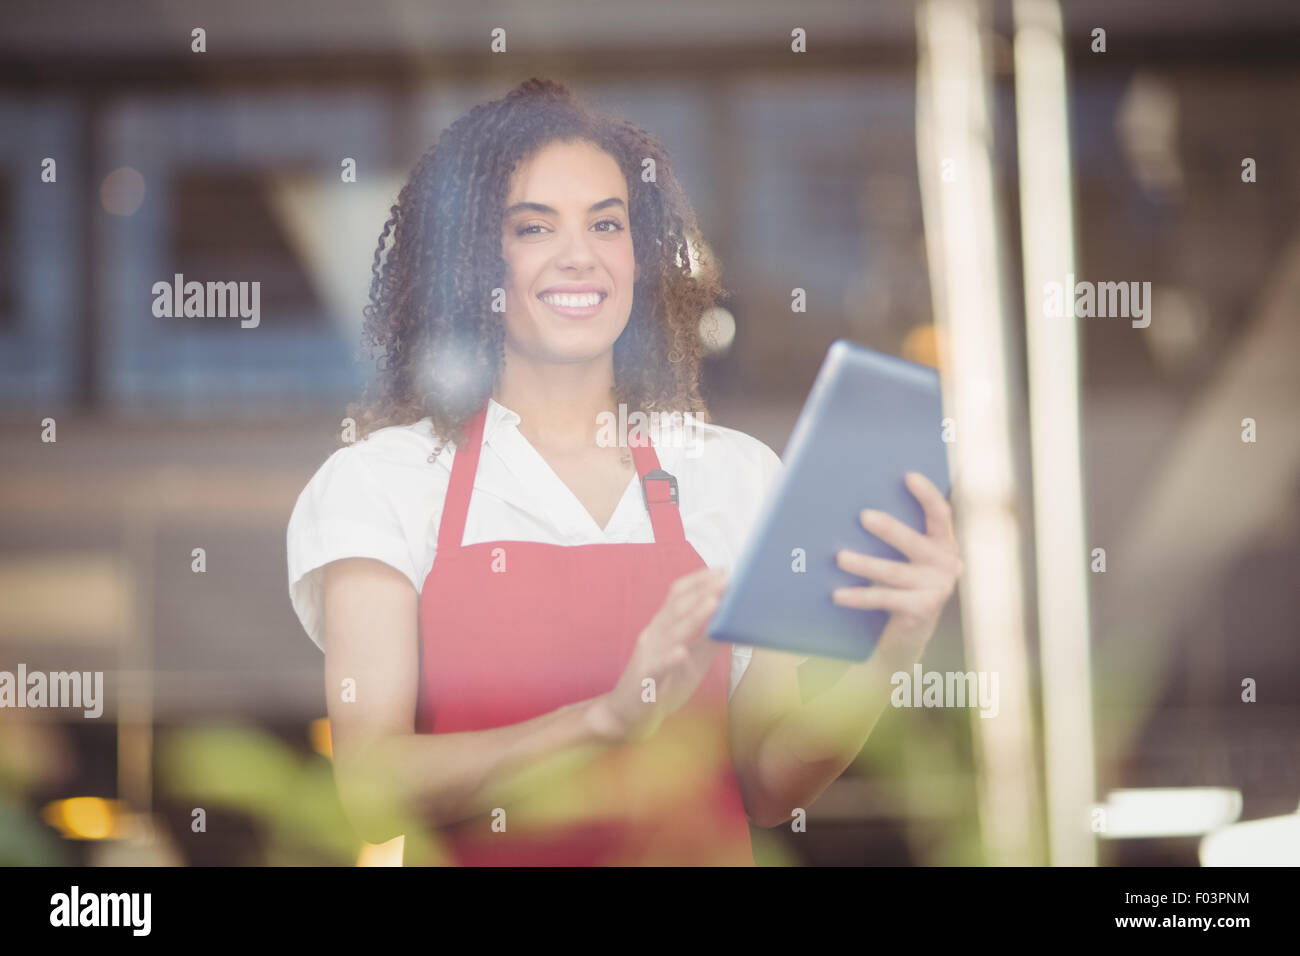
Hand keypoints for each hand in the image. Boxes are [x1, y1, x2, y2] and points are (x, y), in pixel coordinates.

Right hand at [590, 566, 727, 743]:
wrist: (629, 715)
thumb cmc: (665, 683)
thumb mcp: (693, 659)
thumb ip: (709, 639)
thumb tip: (734, 620)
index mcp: (663, 626)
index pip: (678, 595)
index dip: (699, 580)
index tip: (723, 569)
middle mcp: (654, 634)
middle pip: (677, 607)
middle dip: (703, 591)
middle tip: (726, 578)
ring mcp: (648, 655)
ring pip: (671, 632)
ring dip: (693, 616)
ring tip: (713, 602)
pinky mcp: (645, 679)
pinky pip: (658, 667)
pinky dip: (670, 658)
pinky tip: (682, 652)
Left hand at [831, 472, 962, 664]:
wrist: (911, 630)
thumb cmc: (901, 580)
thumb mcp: (905, 555)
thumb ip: (894, 535)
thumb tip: (854, 507)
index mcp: (943, 543)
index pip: (940, 514)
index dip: (927, 495)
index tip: (909, 476)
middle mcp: (946, 564)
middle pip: (913, 542)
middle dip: (889, 528)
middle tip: (863, 516)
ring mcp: (936, 589)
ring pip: (893, 572)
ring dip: (864, 564)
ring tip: (840, 557)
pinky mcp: (921, 610)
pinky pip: (883, 598)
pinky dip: (858, 596)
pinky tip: (837, 594)